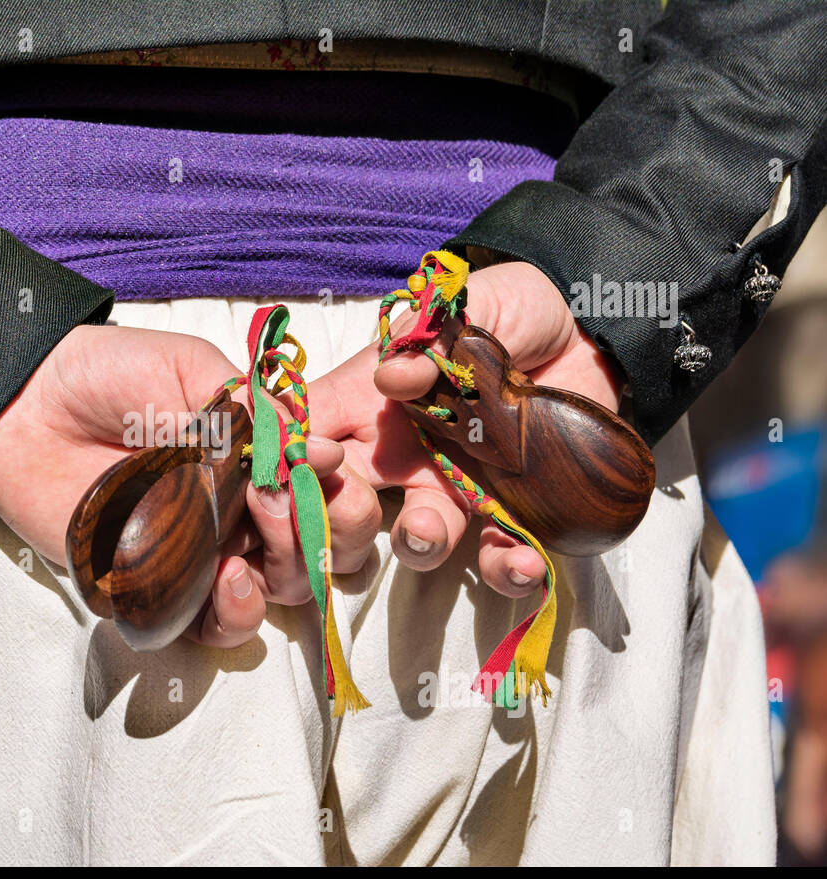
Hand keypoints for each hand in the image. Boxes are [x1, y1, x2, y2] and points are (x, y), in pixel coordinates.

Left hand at [0, 323, 380, 647]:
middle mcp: (244, 512)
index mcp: (260, 459)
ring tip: (260, 532)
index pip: (331, 490)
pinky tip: (229, 583)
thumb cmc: (107, 375)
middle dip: (330, 534)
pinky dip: (234, 614)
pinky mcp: (159, 588)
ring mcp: (206, 553)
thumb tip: (317, 451)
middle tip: (287, 502)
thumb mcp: (189, 371)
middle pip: (322, 550)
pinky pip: (210, 625)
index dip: (343, 491)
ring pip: (279, 591)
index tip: (320, 466)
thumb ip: (253, 409)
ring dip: (290, 571)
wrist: (25, 404)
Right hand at [307, 261, 623, 595]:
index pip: (308, 439)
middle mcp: (402, 459)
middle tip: (357, 505)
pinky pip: (500, 557)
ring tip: (428, 531)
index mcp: (372, 405)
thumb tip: (393, 375)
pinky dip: (508, 570)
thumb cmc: (507, 311)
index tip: (311, 463)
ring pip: (415, 541)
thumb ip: (424, 337)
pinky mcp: (511, 512)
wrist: (584, 329)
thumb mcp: (461, 308)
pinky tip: (525, 563)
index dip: (294, 460)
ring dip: (415, 544)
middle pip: (343, 510)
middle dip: (337, 523)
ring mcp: (454, 491)